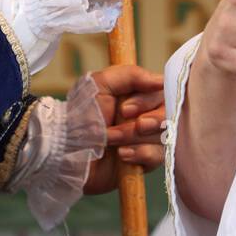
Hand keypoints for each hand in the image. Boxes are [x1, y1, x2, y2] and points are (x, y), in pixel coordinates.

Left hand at [83, 63, 165, 194]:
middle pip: (169, 115)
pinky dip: (140, 154)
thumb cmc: (82, 113)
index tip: (125, 109)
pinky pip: (159, 157)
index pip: (164, 92)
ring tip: (110, 141)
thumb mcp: (100, 83)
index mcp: (140, 94)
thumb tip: (162, 80)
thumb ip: (131, 75)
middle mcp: (148, 115)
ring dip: (133, 138)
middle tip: (124, 125)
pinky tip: (122, 155)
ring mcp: (148, 139)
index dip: (148, 102)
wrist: (66, 148)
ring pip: (164, 136)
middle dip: (145, 122)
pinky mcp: (146, 161)